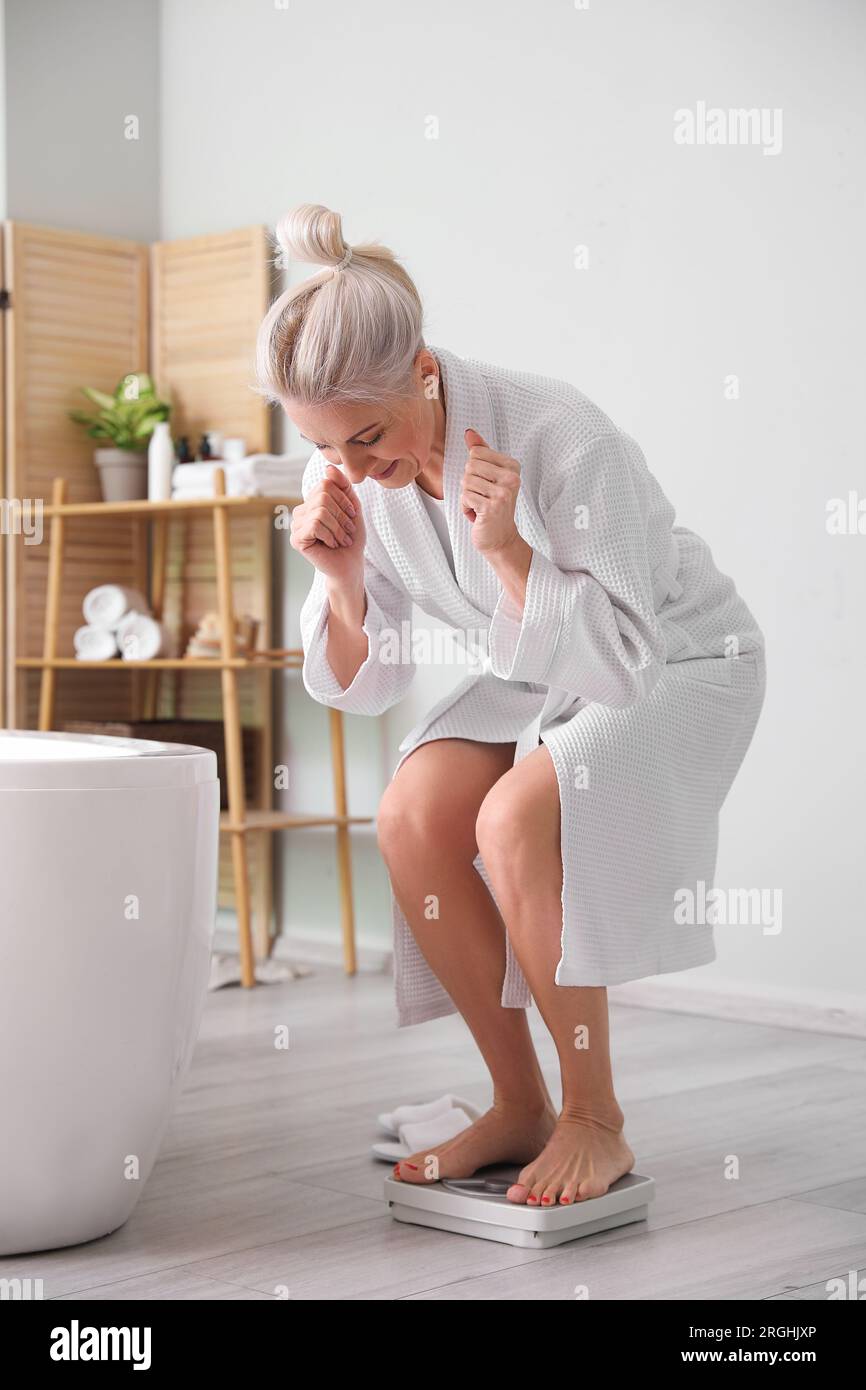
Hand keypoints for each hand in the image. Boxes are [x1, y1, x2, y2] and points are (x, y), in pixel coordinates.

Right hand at [291, 464, 365, 580]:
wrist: (350, 564)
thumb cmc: (351, 538)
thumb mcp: (352, 507)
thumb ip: (343, 486)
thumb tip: (328, 467)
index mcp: (312, 502)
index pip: (326, 484)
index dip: (343, 499)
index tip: (351, 516)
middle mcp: (301, 511)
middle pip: (323, 496)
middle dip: (341, 514)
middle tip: (348, 531)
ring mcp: (296, 525)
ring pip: (320, 510)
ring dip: (338, 527)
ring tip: (341, 540)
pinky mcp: (296, 539)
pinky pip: (315, 524)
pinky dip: (329, 534)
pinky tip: (331, 544)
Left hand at [461, 428, 520, 554]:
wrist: (500, 537)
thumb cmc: (493, 506)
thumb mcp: (489, 476)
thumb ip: (481, 452)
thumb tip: (469, 432)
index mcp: (512, 466)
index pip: (476, 452)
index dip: (474, 469)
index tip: (485, 484)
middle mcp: (511, 478)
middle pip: (470, 466)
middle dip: (469, 483)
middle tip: (482, 497)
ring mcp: (503, 493)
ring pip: (466, 482)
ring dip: (467, 496)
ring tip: (480, 506)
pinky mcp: (491, 507)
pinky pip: (465, 497)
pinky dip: (466, 507)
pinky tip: (478, 514)